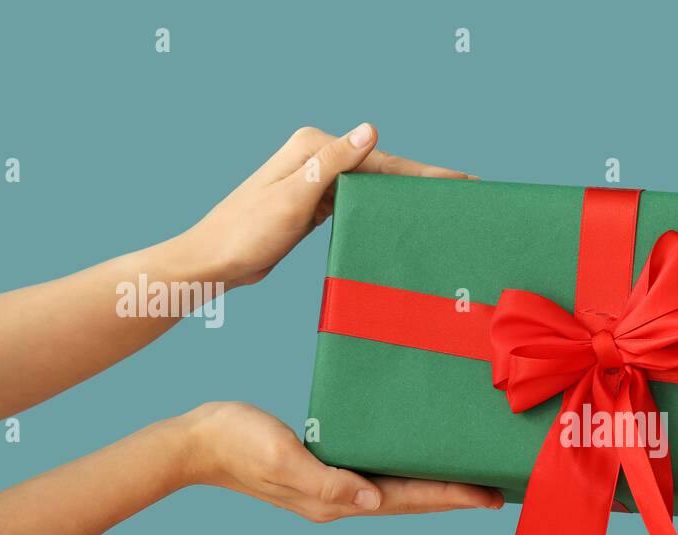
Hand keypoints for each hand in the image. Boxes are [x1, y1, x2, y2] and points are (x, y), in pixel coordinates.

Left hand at [177, 124, 471, 287]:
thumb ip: (331, 164)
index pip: (379, 159)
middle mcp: (316, 157)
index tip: (460, 179)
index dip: (423, 171)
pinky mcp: (313, 204)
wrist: (213, 261)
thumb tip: (369, 130)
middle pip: (380, 170)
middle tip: (464, 193)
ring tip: (443, 207)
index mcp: (313, 148)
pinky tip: (403, 219)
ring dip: (404, 197)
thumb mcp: (291, 197)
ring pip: (372, 187)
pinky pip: (357, 203)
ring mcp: (315, 180)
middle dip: (422, 182)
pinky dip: (381, 210)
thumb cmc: (245, 233)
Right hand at [178, 402, 501, 520]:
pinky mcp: (324, 471)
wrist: (195, 442)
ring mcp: (332, 489)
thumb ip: (325, 481)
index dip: (451, 497)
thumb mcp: (280, 457)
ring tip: (472, 483)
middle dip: (455, 497)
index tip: (490, 497)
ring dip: (436, 489)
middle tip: (498, 493)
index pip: (407, 500)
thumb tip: (371, 501)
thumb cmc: (235, 442)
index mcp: (333, 499)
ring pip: (398, 491)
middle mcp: (340, 500)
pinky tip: (419, 464)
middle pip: (412, 501)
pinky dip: (406, 473)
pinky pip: (377, 476)